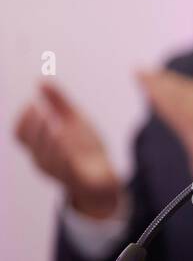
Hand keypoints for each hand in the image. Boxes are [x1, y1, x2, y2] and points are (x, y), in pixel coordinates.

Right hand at [14, 82, 122, 218]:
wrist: (104, 177)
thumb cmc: (84, 147)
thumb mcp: (74, 119)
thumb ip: (58, 101)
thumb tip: (41, 80)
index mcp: (40, 146)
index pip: (20, 133)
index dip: (24, 119)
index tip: (34, 104)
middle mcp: (42, 159)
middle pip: (31, 143)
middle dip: (36, 127)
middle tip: (45, 113)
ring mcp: (58, 171)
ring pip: (45, 156)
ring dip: (50, 140)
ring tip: (57, 125)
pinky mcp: (76, 179)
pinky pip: (65, 168)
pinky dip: (64, 154)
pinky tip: (68, 141)